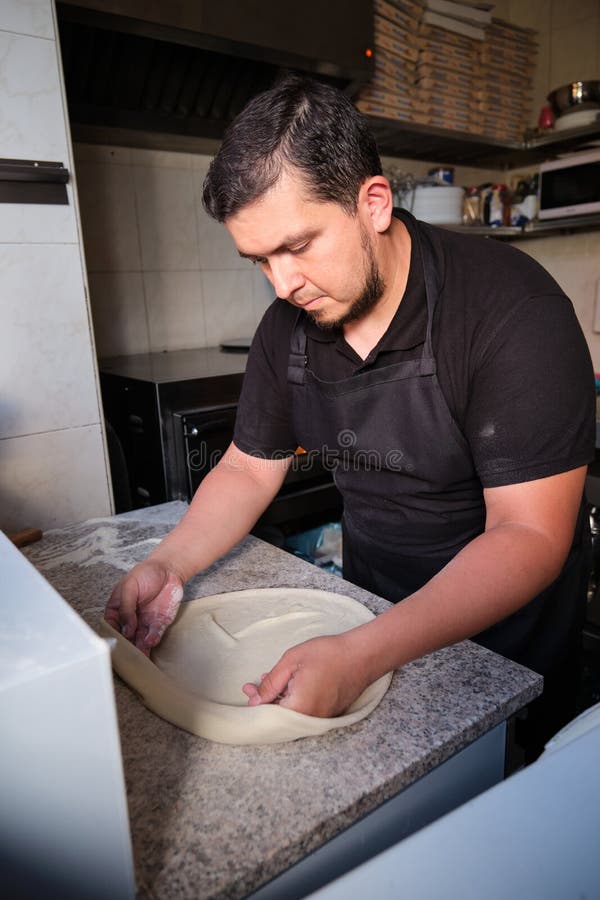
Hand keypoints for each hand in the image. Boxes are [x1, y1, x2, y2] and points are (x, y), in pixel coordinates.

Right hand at [104, 560, 183, 654]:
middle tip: (126, 655)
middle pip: (125, 638)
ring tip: (137, 657)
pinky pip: (154, 636)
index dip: (112, 637)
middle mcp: (129, 620)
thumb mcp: (129, 587)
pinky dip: (151, 641)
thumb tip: (126, 629)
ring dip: (138, 650)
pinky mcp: (158, 624)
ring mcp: (144, 623)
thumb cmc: (145, 574)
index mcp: (117, 610)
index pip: (111, 628)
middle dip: (126, 648)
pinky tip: (149, 642)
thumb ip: (126, 608)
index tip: (114, 644)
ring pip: (139, 641)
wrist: (169, 569)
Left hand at [242, 633, 368, 716]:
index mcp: (299, 708)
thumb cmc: (328, 654)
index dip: (255, 703)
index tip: (247, 689)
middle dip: (264, 702)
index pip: (267, 715)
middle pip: (278, 719)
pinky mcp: (328, 715)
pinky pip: (303, 714)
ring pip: (290, 716)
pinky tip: (287, 687)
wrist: (362, 655)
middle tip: (254, 685)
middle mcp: (310, 720)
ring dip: (277, 702)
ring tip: (271, 681)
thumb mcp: (292, 661)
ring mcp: (320, 719)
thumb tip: (256, 699)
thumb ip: (271, 683)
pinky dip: (292, 703)